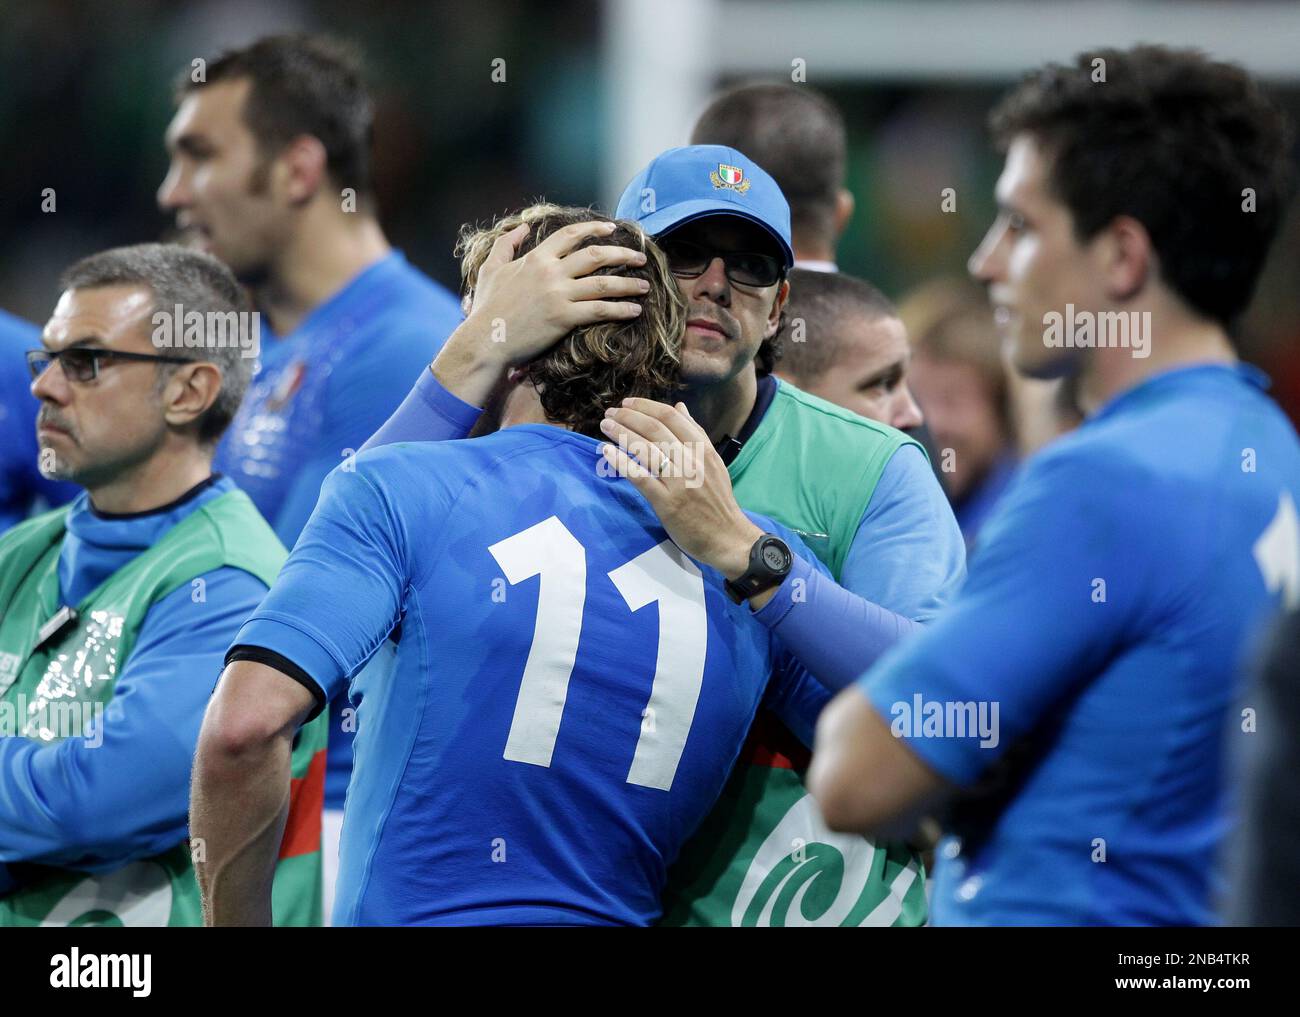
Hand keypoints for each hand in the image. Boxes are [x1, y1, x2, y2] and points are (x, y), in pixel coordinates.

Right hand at [433, 221, 650, 406]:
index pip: (570, 235)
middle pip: (595, 255)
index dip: (594, 229)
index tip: (613, 228)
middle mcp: (550, 272)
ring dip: (628, 283)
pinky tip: (635, 310)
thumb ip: (506, 245)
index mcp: (536, 258)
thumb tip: (522, 227)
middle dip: (622, 253)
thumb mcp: (491, 269)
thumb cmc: (487, 308)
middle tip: (641, 257)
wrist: (486, 339)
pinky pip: (600, 310)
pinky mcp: (564, 318)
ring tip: (645, 286)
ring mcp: (558, 294)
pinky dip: (620, 309)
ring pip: (602, 283)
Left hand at [599, 398, 770, 604]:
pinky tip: (607, 452)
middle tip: (609, 414)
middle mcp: (692, 461)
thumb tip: (679, 406)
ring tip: (605, 427)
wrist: (728, 537)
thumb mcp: (713, 462)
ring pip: (646, 449)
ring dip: (621, 434)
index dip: (645, 406)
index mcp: (703, 449)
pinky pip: (640, 477)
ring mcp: (679, 482)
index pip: (671, 416)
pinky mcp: (667, 503)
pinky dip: (621, 462)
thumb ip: (696, 434)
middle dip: (628, 417)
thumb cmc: (718, 501)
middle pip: (655, 429)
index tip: (627, 404)